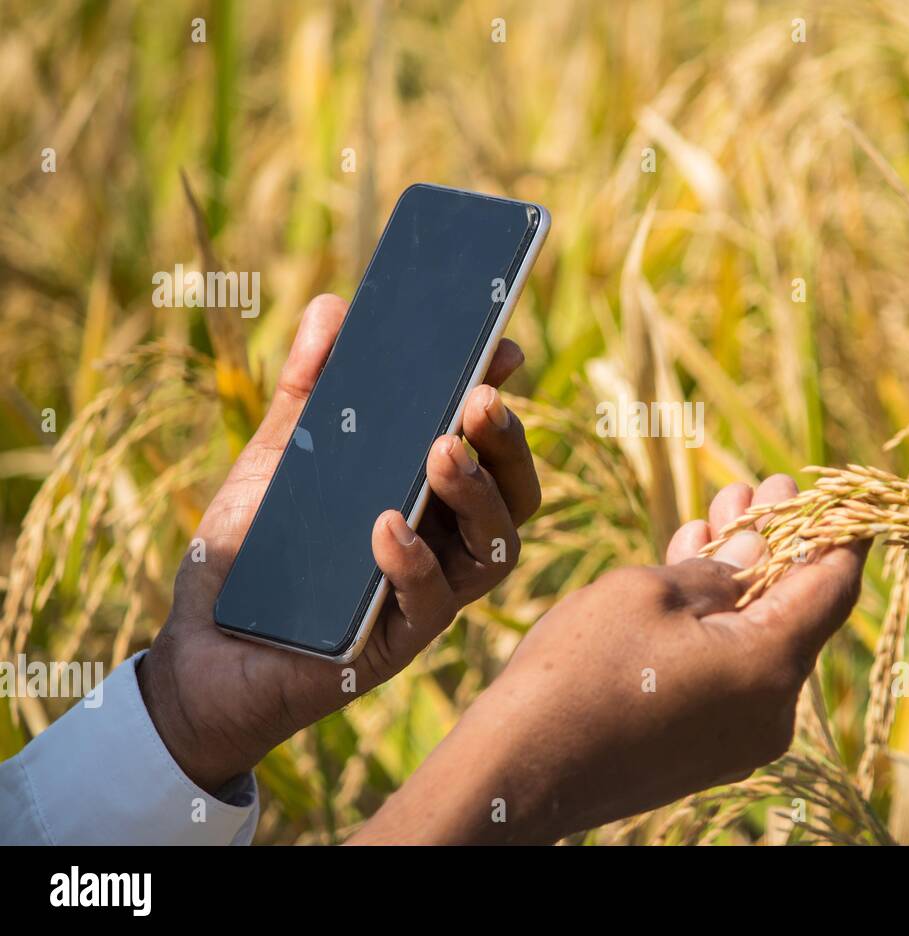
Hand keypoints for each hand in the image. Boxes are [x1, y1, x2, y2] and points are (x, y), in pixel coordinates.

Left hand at [138, 295, 541, 791]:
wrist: (199, 649)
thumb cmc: (250, 550)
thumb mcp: (275, 457)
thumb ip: (307, 389)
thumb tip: (333, 308)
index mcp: (428, 496)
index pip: (489, 446)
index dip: (504, 399)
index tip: (504, 350)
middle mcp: (445, 543)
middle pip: (514, 494)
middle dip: (507, 443)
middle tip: (479, 401)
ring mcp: (427, 595)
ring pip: (494, 549)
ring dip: (476, 496)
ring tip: (439, 452)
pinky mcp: (395, 644)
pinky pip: (431, 606)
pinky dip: (414, 562)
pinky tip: (385, 527)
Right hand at [353, 475, 867, 843]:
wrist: (519, 771)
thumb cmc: (579, 670)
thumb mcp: (648, 592)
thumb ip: (716, 570)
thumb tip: (753, 558)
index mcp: (770, 665)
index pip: (833, 585)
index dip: (840, 532)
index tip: (841, 496)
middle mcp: (771, 710)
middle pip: (794, 610)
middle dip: (773, 542)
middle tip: (759, 488)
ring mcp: (740, 737)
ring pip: (757, 639)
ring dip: (738, 578)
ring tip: (716, 514)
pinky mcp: (707, 749)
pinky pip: (731, 672)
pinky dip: (717, 623)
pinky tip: (689, 575)